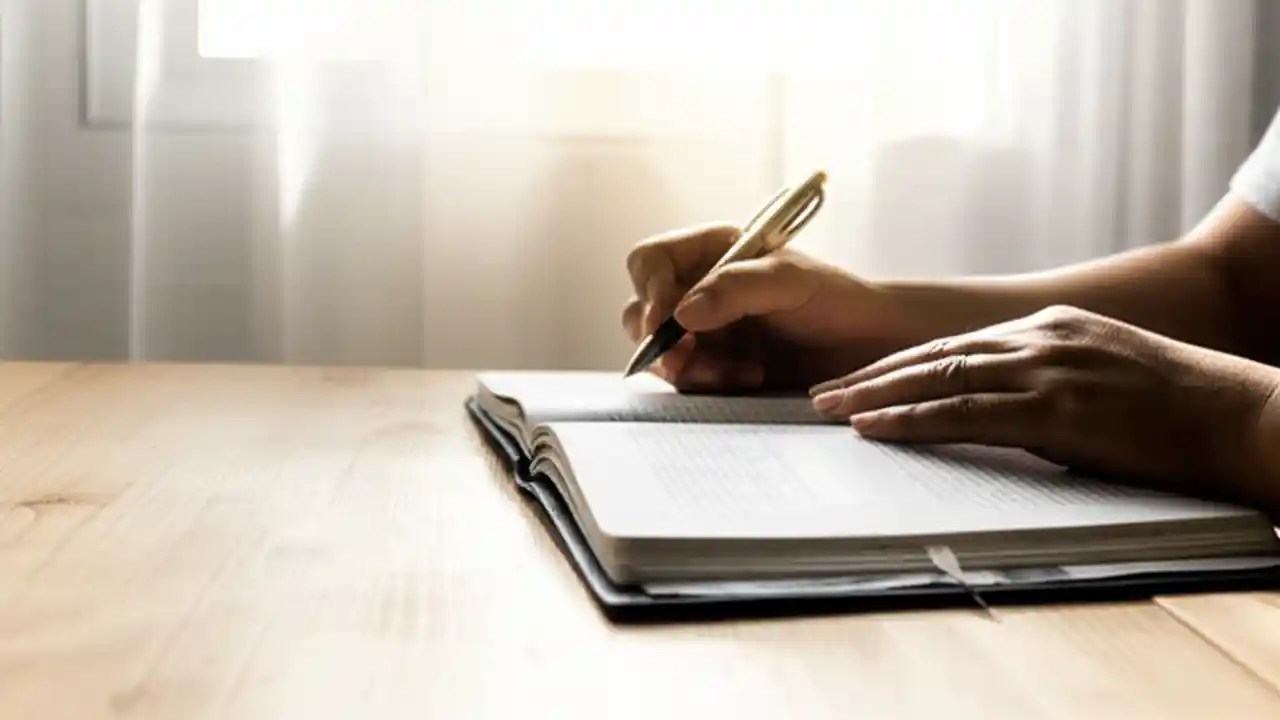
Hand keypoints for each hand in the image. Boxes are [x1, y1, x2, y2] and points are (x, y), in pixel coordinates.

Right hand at [622, 224, 902, 391]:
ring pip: (660, 352)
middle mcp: (698, 288)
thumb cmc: (837, 301)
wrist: (867, 348)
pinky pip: (686, 380)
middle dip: (661, 339)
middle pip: (641, 310)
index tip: (667, 321)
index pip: (650, 261)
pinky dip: (708, 383)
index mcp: (711, 252)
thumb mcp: (791, 283)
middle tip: (687, 360)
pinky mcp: (713, 367)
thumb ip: (736, 288)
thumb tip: (682, 313)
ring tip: (739, 372)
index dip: (649, 288)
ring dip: (689, 367)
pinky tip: (750, 378)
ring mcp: (703, 331)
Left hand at [810, 305, 1279, 503]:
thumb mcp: (1102, 374)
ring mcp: (1046, 370)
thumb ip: (1047, 383)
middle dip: (872, 375)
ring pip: (938, 377)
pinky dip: (911, 420)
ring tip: (828, 412)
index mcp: (1049, 326)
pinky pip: (964, 413)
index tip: (860, 378)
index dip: (901, 363)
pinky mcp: (1055, 410)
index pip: (955, 344)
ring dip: (875, 396)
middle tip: (821, 393)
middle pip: (933, 353)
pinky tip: (874, 429)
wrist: (1240, 414)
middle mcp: (1039, 337)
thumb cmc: (1177, 405)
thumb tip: (1004, 413)